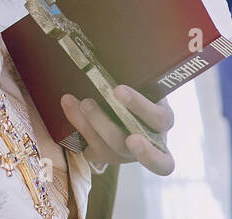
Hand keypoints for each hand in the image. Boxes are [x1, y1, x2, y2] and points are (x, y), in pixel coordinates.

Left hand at [60, 86, 174, 175]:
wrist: (119, 107)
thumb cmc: (135, 91)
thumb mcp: (141, 83)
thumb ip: (135, 75)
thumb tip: (118, 48)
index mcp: (161, 119)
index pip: (161, 119)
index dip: (143, 109)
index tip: (119, 92)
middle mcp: (150, 142)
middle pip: (134, 143)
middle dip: (108, 124)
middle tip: (88, 103)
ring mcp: (128, 153)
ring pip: (112, 149)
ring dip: (90, 124)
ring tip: (74, 101)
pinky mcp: (108, 157)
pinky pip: (94, 151)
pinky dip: (78, 129)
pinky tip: (70, 107)